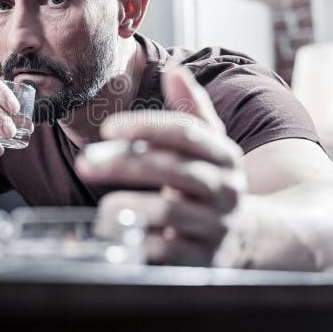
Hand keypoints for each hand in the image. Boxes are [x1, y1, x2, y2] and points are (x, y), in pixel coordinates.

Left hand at [75, 67, 247, 266]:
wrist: (246, 236)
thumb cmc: (210, 181)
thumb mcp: (209, 145)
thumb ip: (190, 109)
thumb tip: (174, 71)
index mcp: (224, 155)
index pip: (187, 134)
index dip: (147, 128)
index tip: (109, 128)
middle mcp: (224, 189)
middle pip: (174, 169)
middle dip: (127, 164)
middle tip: (86, 162)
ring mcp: (215, 226)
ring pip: (171, 211)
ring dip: (131, 206)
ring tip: (103, 207)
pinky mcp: (202, 260)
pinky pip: (168, 251)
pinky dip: (140, 241)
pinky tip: (117, 234)